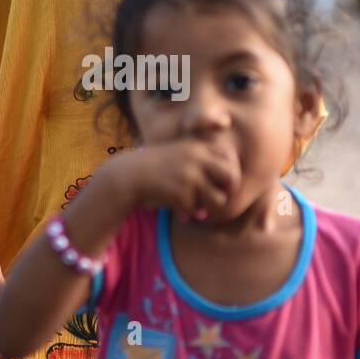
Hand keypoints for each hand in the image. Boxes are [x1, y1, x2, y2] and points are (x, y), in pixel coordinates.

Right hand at [114, 135, 240, 218]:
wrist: (127, 175)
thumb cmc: (156, 169)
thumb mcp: (180, 157)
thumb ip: (203, 167)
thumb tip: (226, 194)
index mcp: (199, 147)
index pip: (231, 158)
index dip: (230, 172)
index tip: (219, 182)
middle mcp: (197, 158)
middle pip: (232, 178)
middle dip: (228, 191)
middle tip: (215, 198)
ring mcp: (190, 174)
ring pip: (219, 200)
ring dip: (209, 207)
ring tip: (197, 206)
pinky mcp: (181, 192)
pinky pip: (195, 210)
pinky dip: (186, 211)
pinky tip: (175, 205)